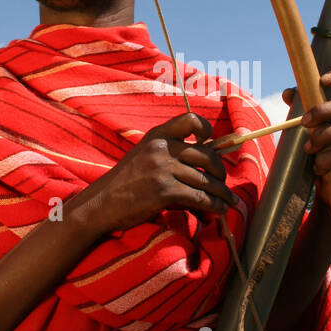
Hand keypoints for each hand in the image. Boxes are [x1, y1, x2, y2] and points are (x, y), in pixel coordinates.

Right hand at [78, 111, 240, 234]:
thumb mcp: (144, 155)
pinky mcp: (165, 192)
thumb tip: (206, 159)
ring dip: (222, 194)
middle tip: (223, 183)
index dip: (206, 129)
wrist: (102, 203)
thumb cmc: (125, 182)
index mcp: (157, 135)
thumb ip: (169, 151)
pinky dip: (213, 205)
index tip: (210, 143)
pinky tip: (218, 210)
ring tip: (228, 201)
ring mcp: (164, 170)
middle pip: (208, 155)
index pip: (190, 120)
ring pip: (206, 180)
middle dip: (221, 172)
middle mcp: (162, 149)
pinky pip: (200, 198)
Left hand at [281, 66, 330, 196]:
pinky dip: (325, 160)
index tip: (323, 80)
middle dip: (323, 111)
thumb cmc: (323, 149)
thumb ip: (302, 108)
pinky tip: (318, 167)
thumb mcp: (313, 126)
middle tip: (303, 122)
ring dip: (321, 137)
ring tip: (308, 148)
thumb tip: (287, 93)